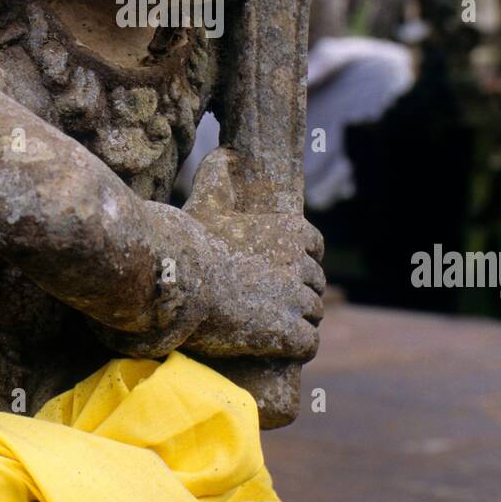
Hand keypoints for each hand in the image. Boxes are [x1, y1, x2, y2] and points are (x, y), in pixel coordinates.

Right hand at [179, 147, 324, 359]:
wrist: (185, 282)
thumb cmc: (193, 241)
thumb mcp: (208, 202)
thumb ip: (218, 177)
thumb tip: (222, 153)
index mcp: (291, 231)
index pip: (315, 247)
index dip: (301, 261)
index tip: (283, 272)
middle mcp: (301, 264)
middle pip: (315, 283)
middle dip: (300, 293)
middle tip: (274, 305)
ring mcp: (297, 300)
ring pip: (314, 313)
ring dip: (299, 321)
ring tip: (275, 327)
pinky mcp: (289, 332)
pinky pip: (309, 342)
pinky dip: (299, 346)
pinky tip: (283, 348)